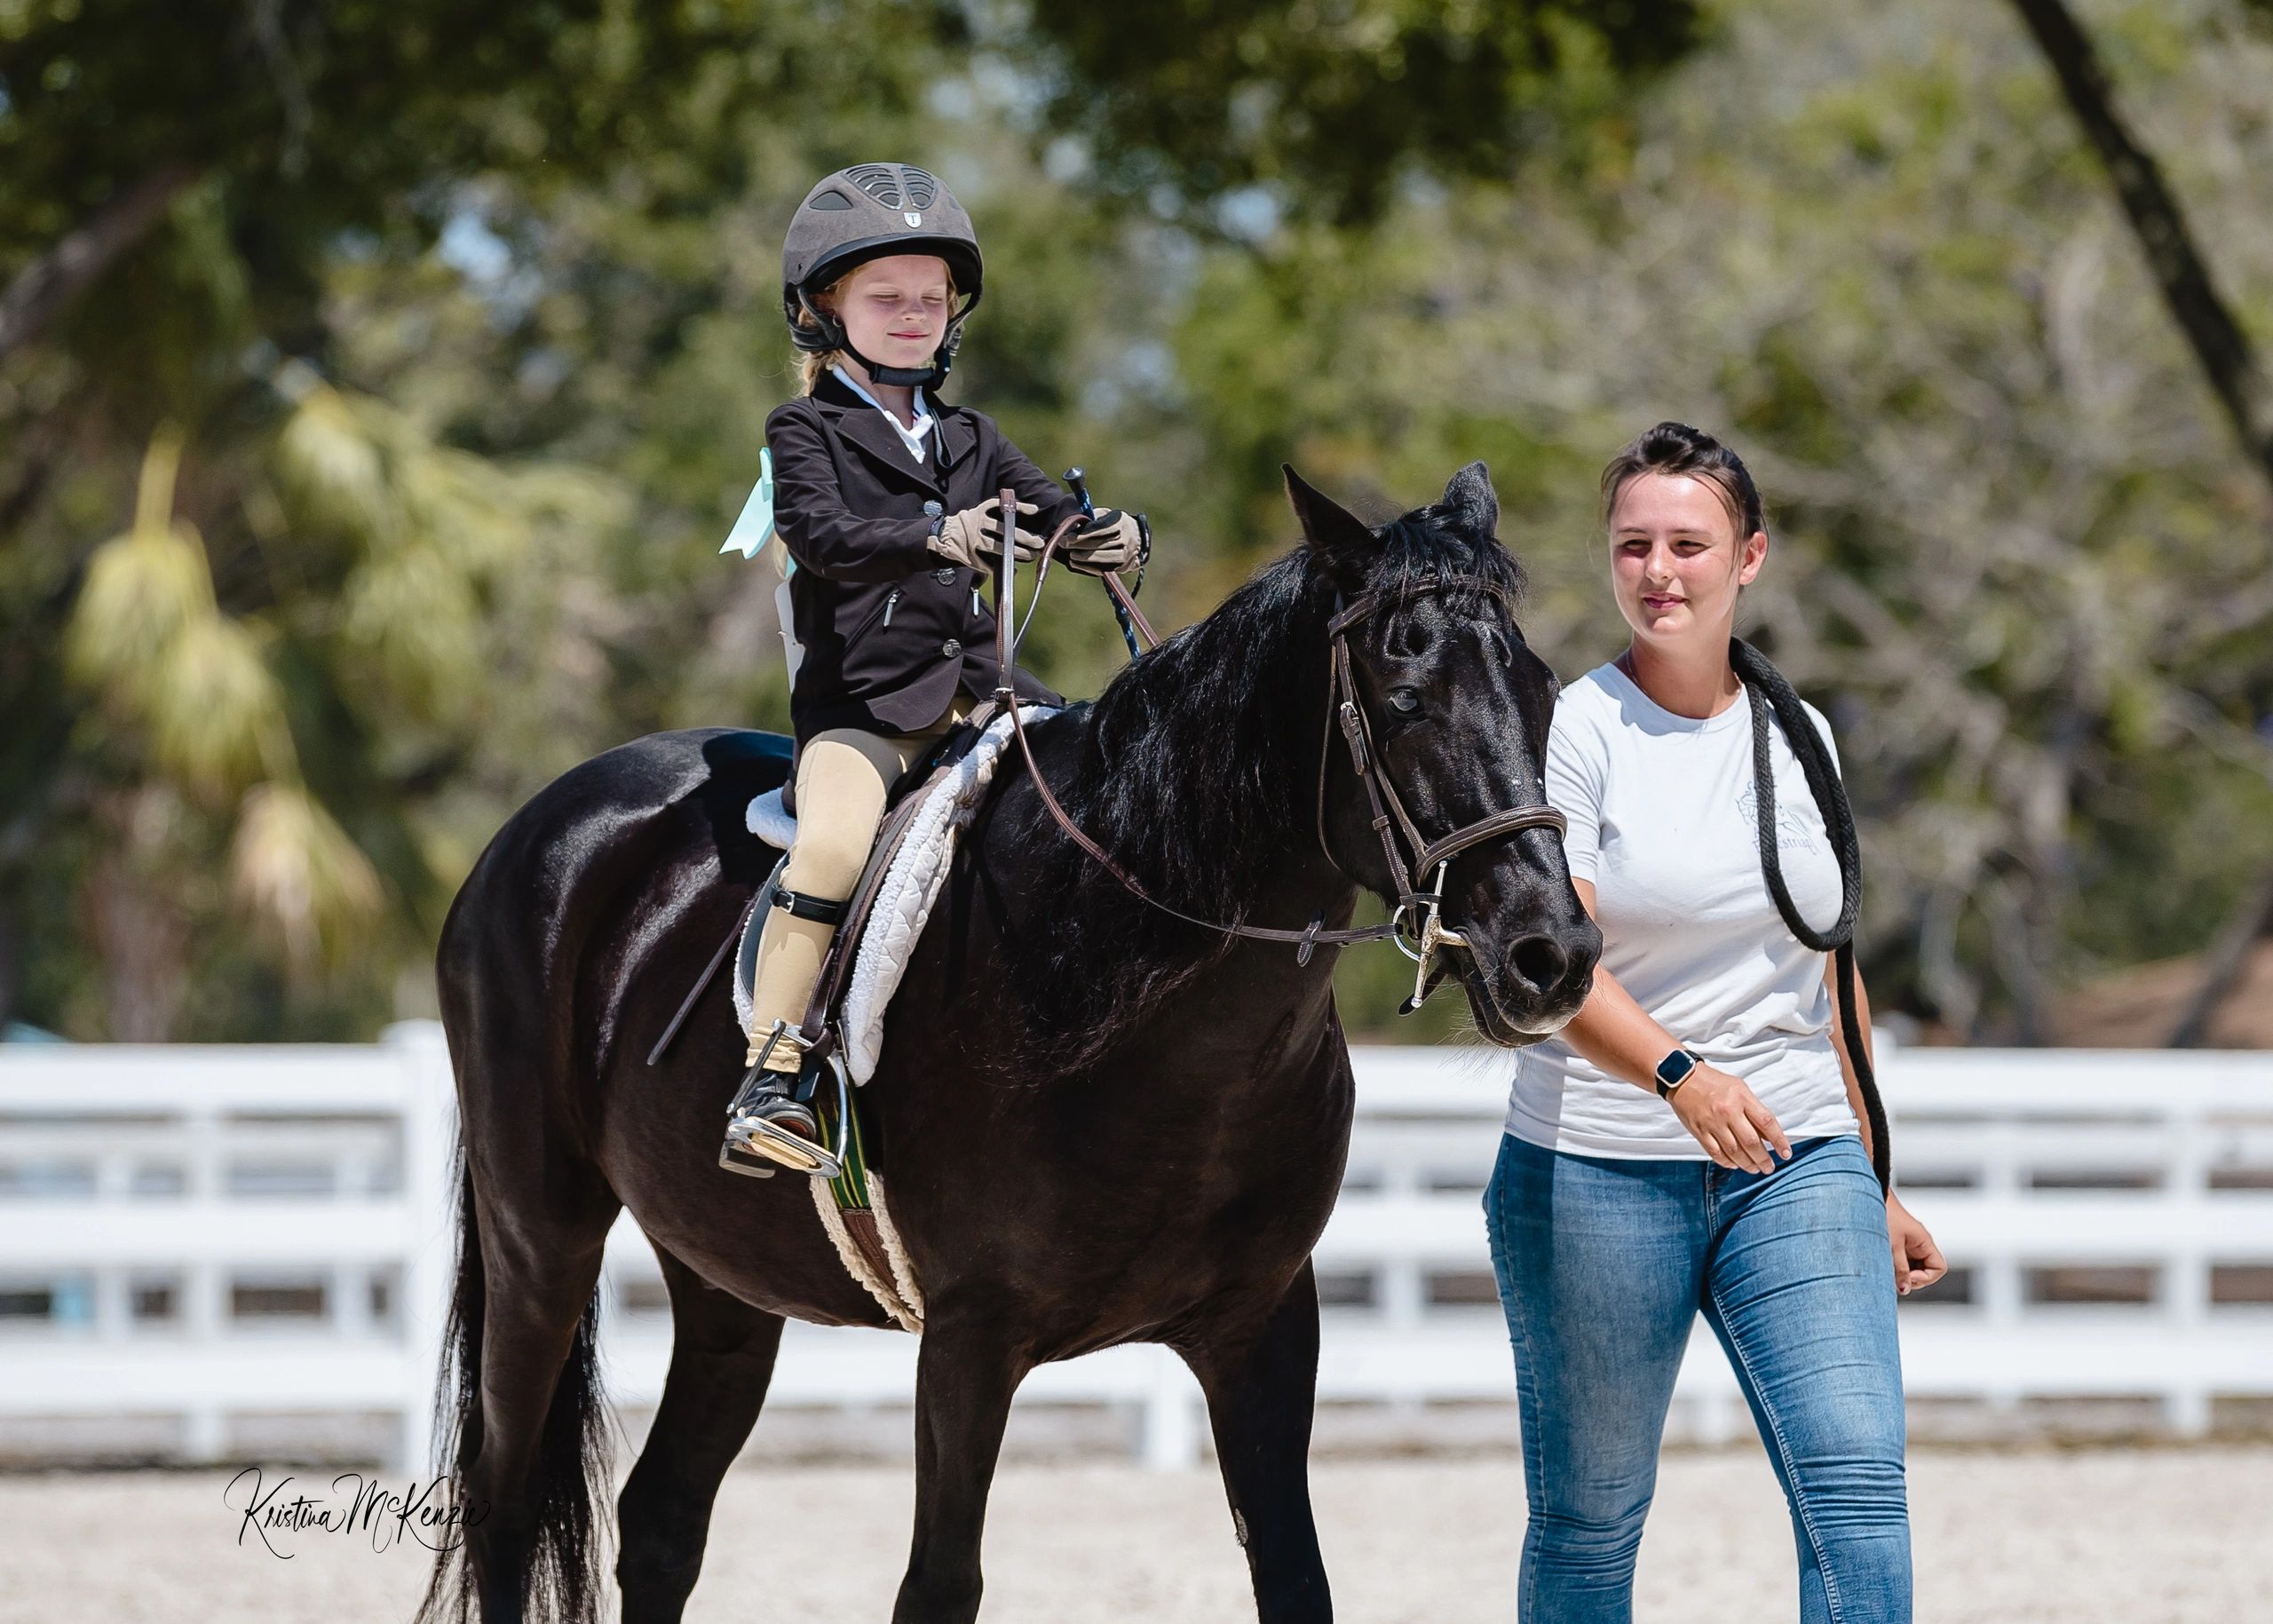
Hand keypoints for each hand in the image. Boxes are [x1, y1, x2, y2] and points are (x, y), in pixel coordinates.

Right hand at [932, 497, 1040, 571]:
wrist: (940, 533)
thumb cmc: (963, 523)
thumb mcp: (976, 512)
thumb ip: (992, 514)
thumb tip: (1014, 513)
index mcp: (980, 512)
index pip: (1002, 507)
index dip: (1019, 507)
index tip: (1034, 510)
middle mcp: (977, 524)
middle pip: (1004, 530)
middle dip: (1023, 537)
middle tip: (1038, 542)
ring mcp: (973, 539)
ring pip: (997, 547)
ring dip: (1014, 552)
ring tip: (1029, 555)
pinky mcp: (968, 553)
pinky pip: (984, 563)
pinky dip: (996, 568)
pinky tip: (1008, 570)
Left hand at [1063, 508, 1141, 574]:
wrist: (1138, 539)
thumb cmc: (1115, 524)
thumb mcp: (1106, 515)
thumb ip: (1092, 518)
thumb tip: (1075, 525)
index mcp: (1122, 522)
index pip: (1101, 529)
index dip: (1084, 534)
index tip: (1069, 537)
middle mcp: (1127, 539)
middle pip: (1101, 544)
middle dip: (1081, 545)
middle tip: (1065, 544)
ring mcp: (1127, 554)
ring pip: (1104, 557)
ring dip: (1085, 558)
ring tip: (1071, 555)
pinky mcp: (1124, 567)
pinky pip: (1105, 569)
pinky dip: (1089, 567)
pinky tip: (1076, 563)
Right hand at [1667, 1062, 1791, 1173]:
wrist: (1682, 1078)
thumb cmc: (1714, 1083)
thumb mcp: (1740, 1089)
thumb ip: (1754, 1111)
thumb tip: (1768, 1136)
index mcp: (1741, 1097)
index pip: (1766, 1123)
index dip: (1779, 1140)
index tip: (1785, 1153)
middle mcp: (1728, 1111)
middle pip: (1751, 1142)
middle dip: (1763, 1159)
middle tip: (1769, 1167)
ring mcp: (1712, 1122)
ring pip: (1734, 1151)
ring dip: (1747, 1164)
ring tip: (1754, 1169)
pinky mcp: (1699, 1131)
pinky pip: (1715, 1152)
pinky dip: (1727, 1162)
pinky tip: (1734, 1164)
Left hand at [1886, 1192, 1945, 1296]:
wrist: (1867, 1197)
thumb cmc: (1883, 1216)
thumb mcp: (1892, 1246)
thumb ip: (1899, 1269)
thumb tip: (1904, 1290)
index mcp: (1924, 1242)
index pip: (1938, 1268)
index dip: (1926, 1278)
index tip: (1908, 1276)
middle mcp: (1919, 1244)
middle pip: (1926, 1270)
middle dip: (1912, 1277)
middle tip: (1894, 1276)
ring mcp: (1908, 1244)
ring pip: (1912, 1267)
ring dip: (1901, 1272)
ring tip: (1886, 1269)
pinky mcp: (1897, 1244)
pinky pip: (1901, 1261)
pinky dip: (1894, 1266)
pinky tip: (1882, 1264)